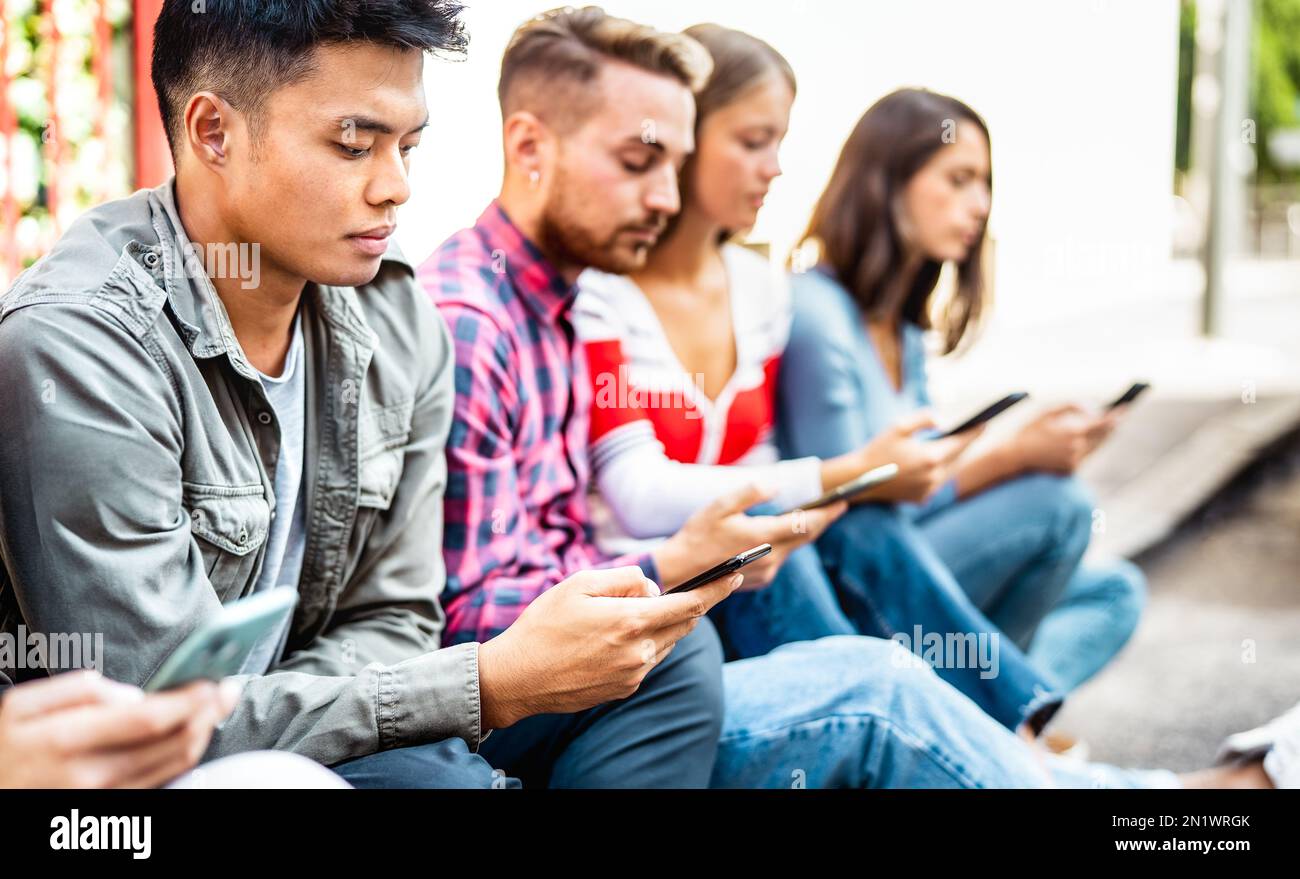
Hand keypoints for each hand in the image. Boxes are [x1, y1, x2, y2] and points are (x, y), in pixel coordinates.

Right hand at [0, 670, 239, 788]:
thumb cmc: (3, 747)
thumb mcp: (21, 706)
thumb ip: (79, 690)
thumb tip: (133, 695)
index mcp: (66, 740)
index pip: (149, 720)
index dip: (189, 700)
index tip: (212, 681)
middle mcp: (89, 777)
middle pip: (171, 745)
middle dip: (208, 714)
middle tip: (227, 690)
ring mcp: (102, 800)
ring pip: (172, 767)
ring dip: (201, 735)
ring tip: (215, 708)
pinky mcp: (110, 813)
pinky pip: (159, 783)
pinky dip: (181, 757)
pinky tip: (190, 734)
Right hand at [477, 565, 740, 728]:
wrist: (518, 677)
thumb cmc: (545, 624)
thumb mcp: (580, 584)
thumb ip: (626, 579)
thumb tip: (654, 589)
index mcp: (631, 621)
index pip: (690, 603)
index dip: (717, 589)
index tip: (737, 575)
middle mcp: (640, 651)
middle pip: (683, 624)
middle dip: (689, 604)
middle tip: (684, 588)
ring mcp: (634, 674)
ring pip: (666, 642)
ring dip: (663, 625)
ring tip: (628, 614)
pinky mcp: (625, 688)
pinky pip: (648, 660)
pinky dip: (644, 644)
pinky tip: (613, 638)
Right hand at [651, 483, 845, 590]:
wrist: (682, 571)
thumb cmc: (698, 534)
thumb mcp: (720, 505)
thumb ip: (751, 493)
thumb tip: (776, 486)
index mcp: (763, 537)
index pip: (805, 524)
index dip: (826, 513)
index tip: (842, 501)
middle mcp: (770, 558)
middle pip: (805, 537)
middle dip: (822, 521)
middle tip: (837, 505)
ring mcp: (767, 571)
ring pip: (794, 547)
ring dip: (804, 532)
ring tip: (814, 514)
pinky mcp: (761, 578)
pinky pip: (781, 557)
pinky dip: (787, 543)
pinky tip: (785, 532)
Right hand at [853, 411, 981, 502]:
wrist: (859, 479)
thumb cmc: (878, 449)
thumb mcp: (899, 425)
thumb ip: (925, 418)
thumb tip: (943, 421)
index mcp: (931, 457)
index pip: (962, 442)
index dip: (975, 432)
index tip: (985, 423)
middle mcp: (934, 476)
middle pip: (959, 457)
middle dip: (965, 444)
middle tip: (973, 431)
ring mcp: (929, 490)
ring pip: (950, 471)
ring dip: (954, 458)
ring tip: (959, 444)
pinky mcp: (922, 498)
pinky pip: (937, 482)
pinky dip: (939, 472)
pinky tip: (937, 462)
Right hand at [1008, 403, 1115, 473]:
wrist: (1016, 458)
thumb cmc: (1030, 432)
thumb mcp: (1047, 413)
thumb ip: (1070, 407)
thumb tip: (1090, 409)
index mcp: (1073, 432)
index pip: (1101, 424)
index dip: (1114, 417)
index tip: (1124, 410)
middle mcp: (1077, 448)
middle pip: (1103, 437)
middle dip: (1110, 427)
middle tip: (1118, 417)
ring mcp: (1075, 460)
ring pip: (1095, 447)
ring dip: (1100, 437)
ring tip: (1106, 427)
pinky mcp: (1071, 469)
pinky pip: (1084, 456)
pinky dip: (1086, 447)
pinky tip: (1083, 442)